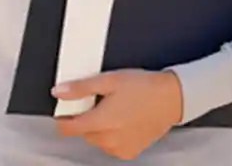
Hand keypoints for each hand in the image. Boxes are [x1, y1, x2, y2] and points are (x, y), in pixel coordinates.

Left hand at [52, 69, 183, 160]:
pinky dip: (110, 136)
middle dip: (85, 119)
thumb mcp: (109, 80)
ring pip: (96, 140)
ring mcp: (120, 148)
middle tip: (98, 102)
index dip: (63, 118)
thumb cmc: (144, 87)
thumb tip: (59, 91)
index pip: (68, 129)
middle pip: (83, 133)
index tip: (65, 110)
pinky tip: (122, 122)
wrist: (172, 98)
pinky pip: (110, 147)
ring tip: (113, 110)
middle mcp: (109, 139)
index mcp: (101, 121)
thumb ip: (81, 88)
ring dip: (97, 128)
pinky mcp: (129, 152)